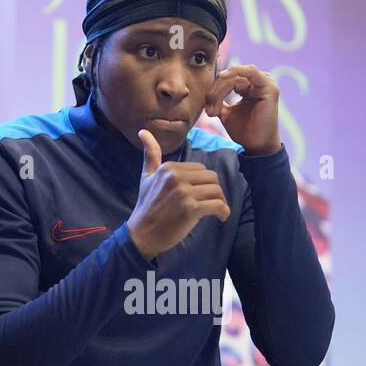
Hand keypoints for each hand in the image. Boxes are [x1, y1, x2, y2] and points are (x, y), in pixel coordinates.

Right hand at [127, 127, 229, 259]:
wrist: (142, 234)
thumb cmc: (146, 207)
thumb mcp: (146, 177)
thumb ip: (151, 155)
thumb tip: (143, 131)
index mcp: (169, 168)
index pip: (200, 169)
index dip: (205, 182)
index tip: (203, 195)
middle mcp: (176, 177)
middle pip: (211, 178)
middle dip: (215, 191)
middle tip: (213, 204)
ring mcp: (183, 193)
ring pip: (216, 190)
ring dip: (221, 201)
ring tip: (218, 211)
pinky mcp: (190, 209)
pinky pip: (217, 205)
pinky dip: (223, 211)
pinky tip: (221, 217)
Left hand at [204, 64, 281, 155]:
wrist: (256, 146)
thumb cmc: (244, 131)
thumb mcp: (226, 113)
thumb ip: (218, 101)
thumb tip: (206, 95)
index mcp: (249, 87)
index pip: (228, 80)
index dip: (214, 91)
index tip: (207, 109)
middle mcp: (258, 83)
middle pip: (230, 77)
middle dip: (216, 91)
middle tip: (209, 108)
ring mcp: (265, 84)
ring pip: (236, 75)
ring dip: (221, 87)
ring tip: (215, 105)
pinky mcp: (269, 87)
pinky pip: (251, 72)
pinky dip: (236, 71)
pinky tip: (224, 76)